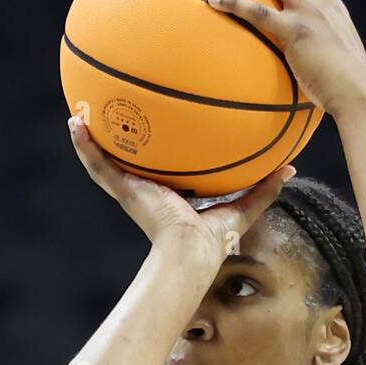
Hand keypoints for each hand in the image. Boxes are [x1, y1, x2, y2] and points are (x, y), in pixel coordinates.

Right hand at [68, 116, 295, 265]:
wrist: (189, 254)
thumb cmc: (212, 242)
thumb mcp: (241, 209)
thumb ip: (263, 188)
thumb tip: (291, 168)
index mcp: (173, 194)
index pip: (166, 168)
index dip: (164, 151)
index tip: (163, 129)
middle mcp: (150, 190)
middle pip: (134, 159)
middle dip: (124, 137)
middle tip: (115, 111)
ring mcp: (133, 190)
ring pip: (108, 160)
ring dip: (92, 138)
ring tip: (81, 110)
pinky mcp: (124, 190)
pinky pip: (100, 165)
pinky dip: (84, 145)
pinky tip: (74, 122)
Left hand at [207, 0, 365, 118]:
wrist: (359, 94)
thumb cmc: (350, 89)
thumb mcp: (342, 61)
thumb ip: (326, 54)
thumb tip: (313, 68)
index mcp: (333, 6)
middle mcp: (320, 1)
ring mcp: (308, 12)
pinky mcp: (294, 31)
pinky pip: (257, 12)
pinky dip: (233, 3)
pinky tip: (213, 0)